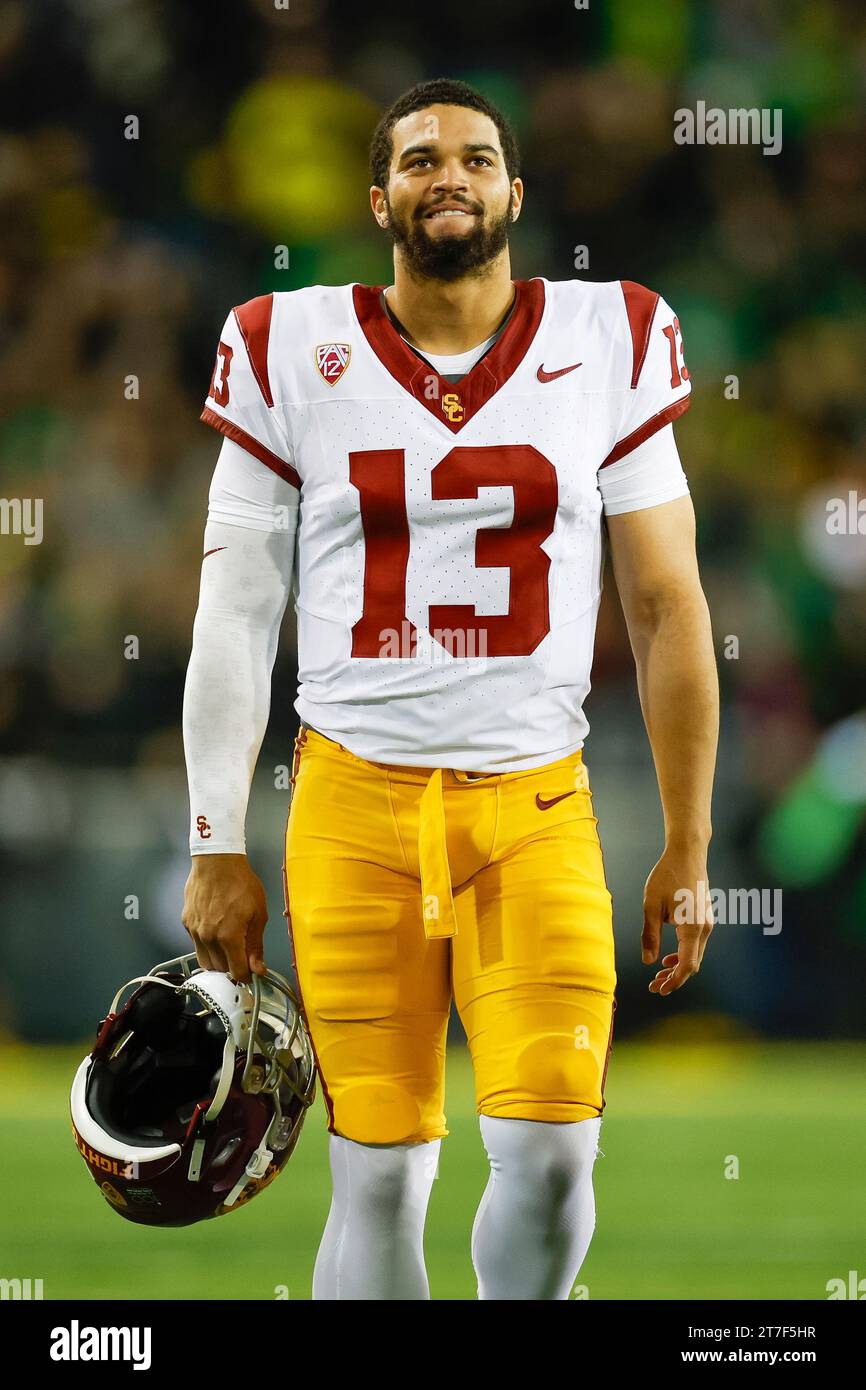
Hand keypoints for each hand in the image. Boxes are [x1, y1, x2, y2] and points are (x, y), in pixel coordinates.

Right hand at [181, 853, 268, 981]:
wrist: (216, 862)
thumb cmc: (239, 882)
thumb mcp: (258, 913)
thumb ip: (256, 944)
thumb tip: (258, 968)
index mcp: (229, 937)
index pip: (236, 972)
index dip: (245, 976)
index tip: (251, 974)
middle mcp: (209, 937)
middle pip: (219, 970)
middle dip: (232, 968)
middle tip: (242, 956)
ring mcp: (195, 931)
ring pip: (205, 961)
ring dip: (218, 960)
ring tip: (229, 946)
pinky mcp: (187, 923)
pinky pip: (196, 944)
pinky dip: (207, 945)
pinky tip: (216, 931)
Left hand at [641, 846, 713, 994]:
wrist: (687, 853)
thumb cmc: (667, 876)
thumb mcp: (651, 906)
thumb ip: (650, 935)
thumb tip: (648, 961)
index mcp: (693, 928)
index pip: (687, 965)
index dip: (674, 982)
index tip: (659, 990)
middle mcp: (705, 928)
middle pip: (692, 964)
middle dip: (674, 978)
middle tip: (653, 986)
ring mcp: (707, 922)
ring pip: (695, 954)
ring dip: (678, 967)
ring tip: (658, 975)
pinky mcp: (704, 917)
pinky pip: (696, 944)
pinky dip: (683, 954)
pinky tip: (668, 957)